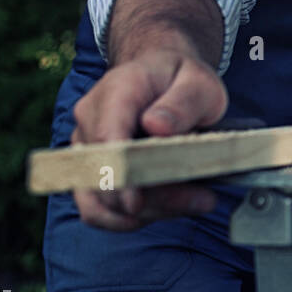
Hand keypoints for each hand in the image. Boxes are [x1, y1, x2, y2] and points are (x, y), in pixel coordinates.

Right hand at [70, 48, 228, 230]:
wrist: (162, 74)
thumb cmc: (181, 79)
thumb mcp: (199, 83)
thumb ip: (183, 103)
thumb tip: (156, 126)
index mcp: (116, 92)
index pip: (106, 139)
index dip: (117, 176)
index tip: (135, 204)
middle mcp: (91, 120)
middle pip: (104, 176)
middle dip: (152, 199)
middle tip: (204, 200)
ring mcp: (87, 147)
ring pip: (100, 199)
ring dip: (146, 212)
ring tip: (195, 202)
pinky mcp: (91, 170)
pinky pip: (98, 207)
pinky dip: (130, 217)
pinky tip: (169, 209)